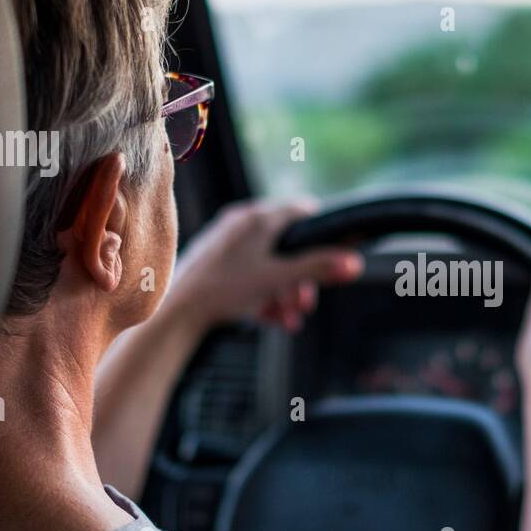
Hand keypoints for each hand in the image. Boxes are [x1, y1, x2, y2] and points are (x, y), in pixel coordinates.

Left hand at [168, 199, 362, 332]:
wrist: (176, 310)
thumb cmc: (224, 289)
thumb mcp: (279, 279)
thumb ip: (318, 269)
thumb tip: (354, 262)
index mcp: (258, 218)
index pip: (302, 212)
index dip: (322, 233)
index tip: (334, 253)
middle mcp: (241, 223)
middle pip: (286, 245)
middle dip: (301, 278)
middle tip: (305, 304)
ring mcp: (225, 242)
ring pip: (268, 262)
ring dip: (283, 291)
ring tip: (286, 318)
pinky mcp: (213, 261)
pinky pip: (248, 272)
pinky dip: (262, 292)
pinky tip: (267, 317)